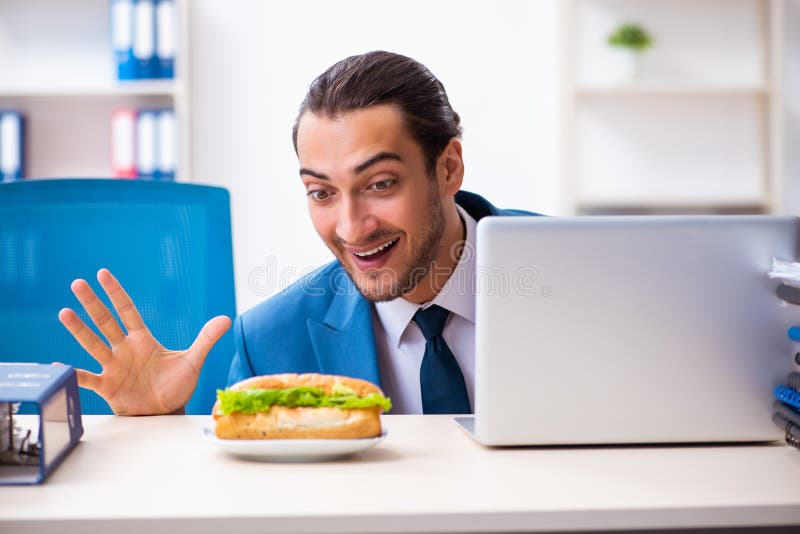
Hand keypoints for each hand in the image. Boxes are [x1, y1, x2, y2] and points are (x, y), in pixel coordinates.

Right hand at [58, 268, 230, 414]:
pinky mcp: (108, 387)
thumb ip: (206, 339)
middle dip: (92, 303)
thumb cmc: (176, 385)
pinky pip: (87, 378)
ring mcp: (114, 367)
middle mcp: (124, 349)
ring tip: (64, 312)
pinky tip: (57, 366)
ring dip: (79, 330)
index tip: (103, 273)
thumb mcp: (193, 360)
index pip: (127, 311)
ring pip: (93, 344)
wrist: (168, 412)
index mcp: (143, 340)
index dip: (116, 293)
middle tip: (77, 283)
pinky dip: (74, 373)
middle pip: (106, 322)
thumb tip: (226, 318)